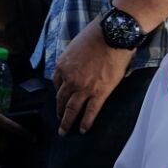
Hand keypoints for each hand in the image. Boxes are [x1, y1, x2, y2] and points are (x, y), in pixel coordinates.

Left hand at [52, 18, 135, 135]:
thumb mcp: (75, 46)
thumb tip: (78, 66)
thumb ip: (73, 60)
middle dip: (59, 110)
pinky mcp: (99, 93)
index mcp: (62, 66)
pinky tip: (83, 130)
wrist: (112, 36)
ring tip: (65, 131)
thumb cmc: (95, 36)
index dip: (58, 92)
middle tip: (58, 119)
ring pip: (72, 109)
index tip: (60, 98)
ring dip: (67, 121)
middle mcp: (70, 79)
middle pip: (61, 99)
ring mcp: (83, 88)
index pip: (56, 83)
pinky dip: (85, 122)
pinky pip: (90, 111)